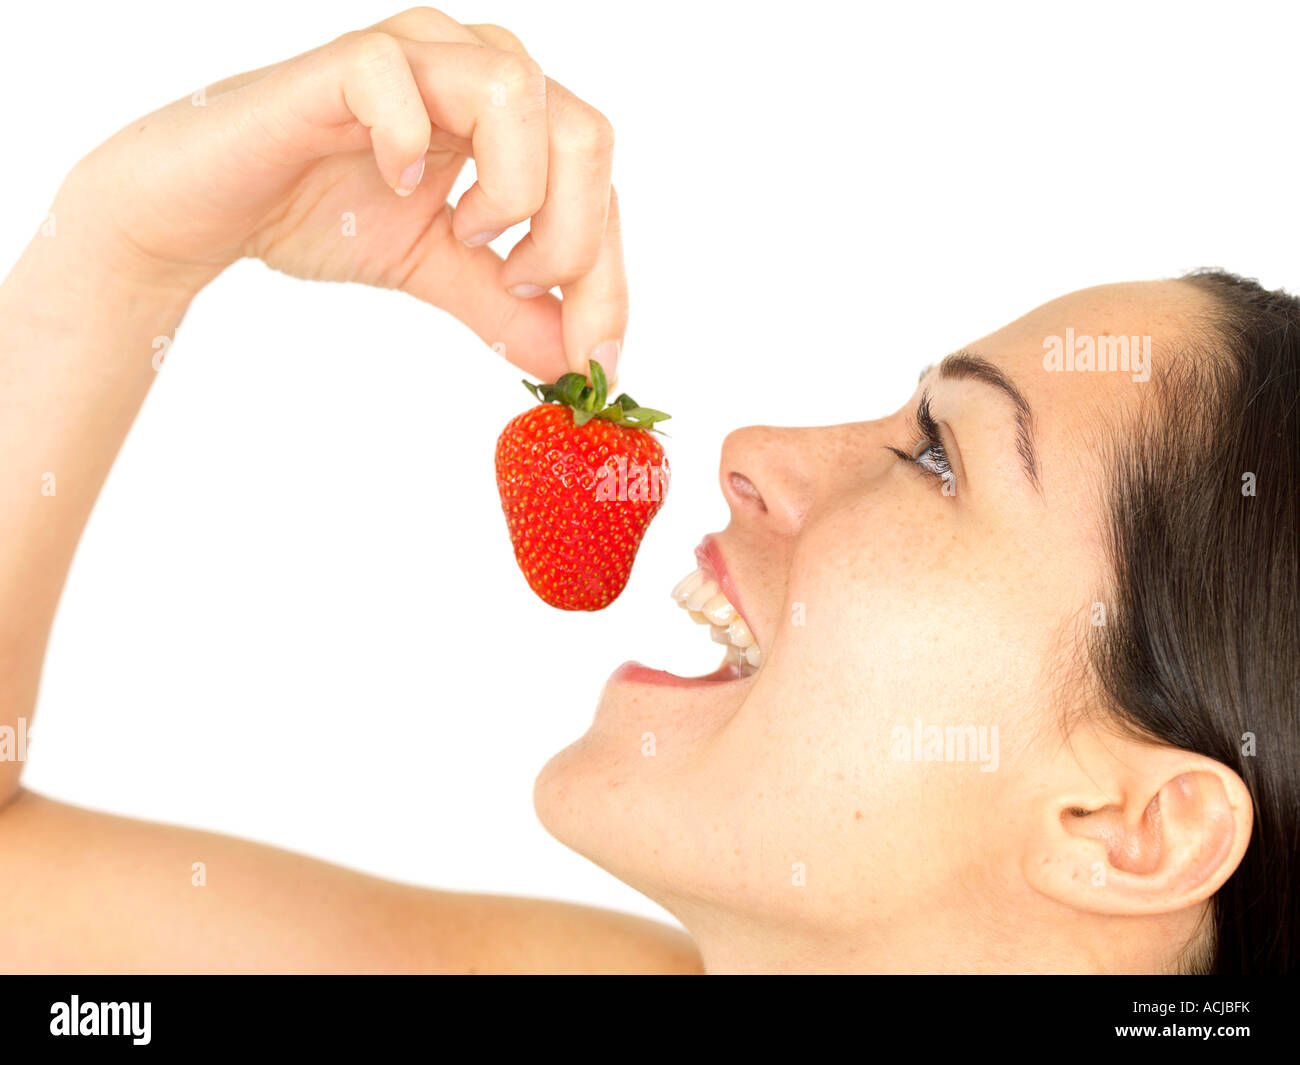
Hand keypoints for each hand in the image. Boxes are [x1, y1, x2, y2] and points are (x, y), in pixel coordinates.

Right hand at [66, 8, 625, 381]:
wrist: (208, 207)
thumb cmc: (322, 215)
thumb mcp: (439, 271)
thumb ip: (508, 304)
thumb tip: (579, 366)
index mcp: (511, 115)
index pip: (599, 184)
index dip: (608, 280)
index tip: (594, 365)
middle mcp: (474, 66)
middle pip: (586, 132)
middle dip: (572, 238)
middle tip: (519, 284)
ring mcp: (410, 54)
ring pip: (514, 88)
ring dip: (509, 187)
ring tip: (461, 233)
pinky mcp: (339, 63)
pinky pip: (396, 77)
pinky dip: (406, 144)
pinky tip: (392, 185)